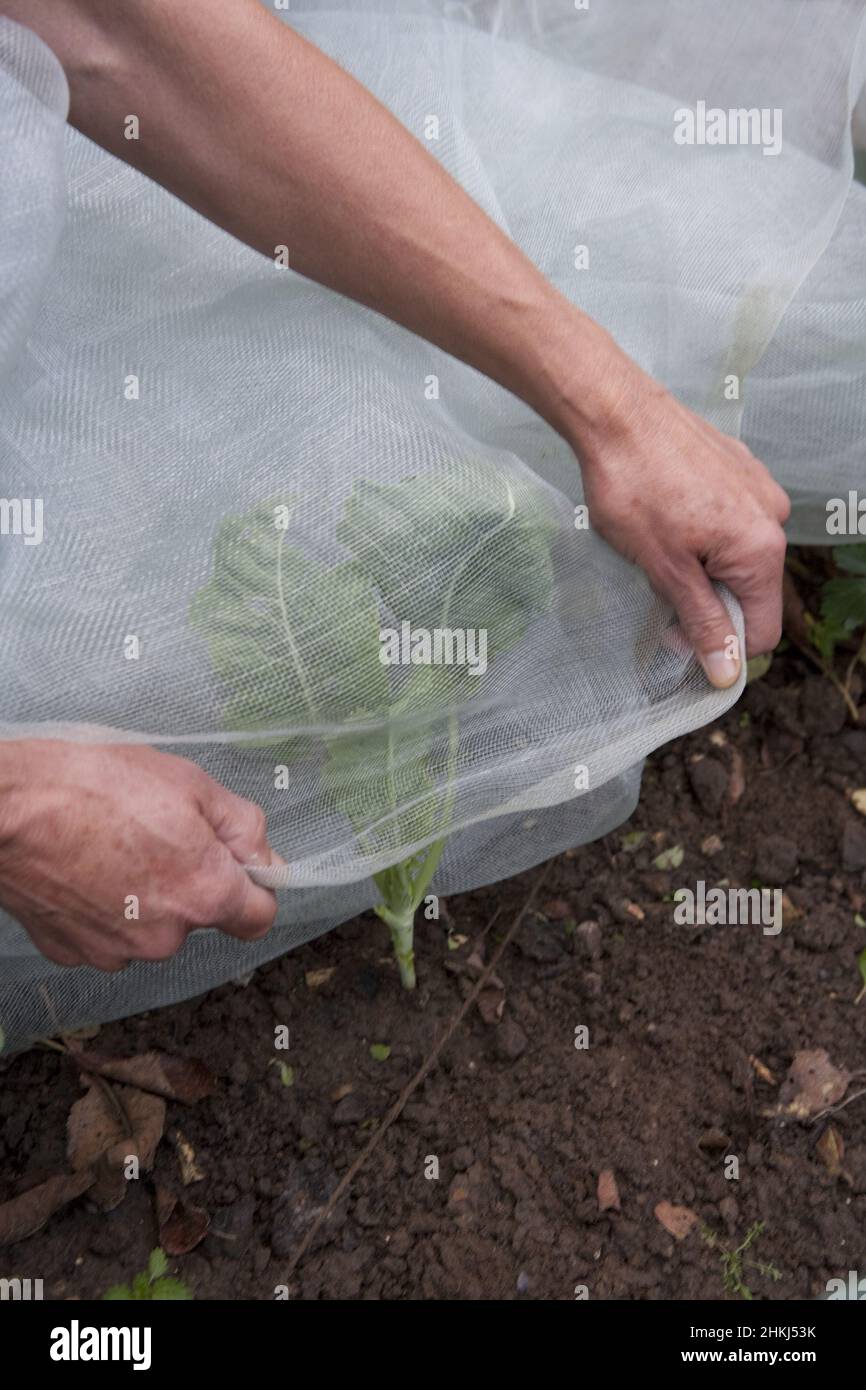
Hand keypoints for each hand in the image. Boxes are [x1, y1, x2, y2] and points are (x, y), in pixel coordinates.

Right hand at [0, 740, 278, 969]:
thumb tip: (262, 855)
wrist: (8, 808)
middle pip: (197, 917)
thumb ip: (242, 825)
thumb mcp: (190, 783)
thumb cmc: (95, 786)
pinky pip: (105, 933)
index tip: (235, 864)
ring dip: (142, 898)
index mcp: (205, 894)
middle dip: (187, 882)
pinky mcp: (72, 952)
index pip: (258, 917)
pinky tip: (82, 869)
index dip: (253, 887)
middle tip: (155, 834)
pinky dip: (100, 908)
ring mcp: (114, 951)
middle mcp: (165, 937)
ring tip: (111, 848)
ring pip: (149, 927)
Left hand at [576, 365, 790, 686]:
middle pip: (749, 592)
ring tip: (657, 544)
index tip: (675, 637)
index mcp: (761, 549)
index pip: (761, 630)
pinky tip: (665, 515)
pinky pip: (730, 521)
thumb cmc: (635, 489)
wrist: (616, 413)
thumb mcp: (665, 569)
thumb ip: (702, 621)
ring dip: (701, 566)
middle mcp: (772, 517)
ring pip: (736, 556)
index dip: (720, 645)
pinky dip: (701, 533)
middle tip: (656, 585)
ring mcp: (759, 488)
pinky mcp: (740, 469)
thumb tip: (727, 672)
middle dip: (706, 601)